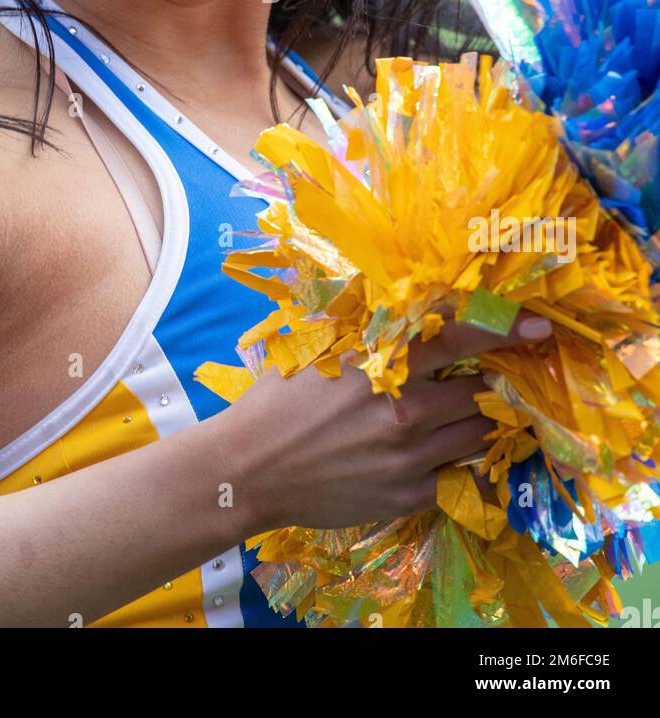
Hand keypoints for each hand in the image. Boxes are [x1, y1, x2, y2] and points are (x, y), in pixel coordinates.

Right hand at [223, 311, 551, 530]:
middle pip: (478, 393)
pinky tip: (437, 453)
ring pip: (475, 436)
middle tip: (487, 380)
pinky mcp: (405, 495)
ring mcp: (408, 457)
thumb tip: (400, 295)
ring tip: (461, 416)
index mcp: (382, 363)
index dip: (505, 330)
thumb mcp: (318, 346)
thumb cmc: (279, 400)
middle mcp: (403, 409)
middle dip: (488, 385)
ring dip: (476, 423)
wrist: (249, 468)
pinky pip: (454, 477)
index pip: (459, 338)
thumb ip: (364, 324)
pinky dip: (454, 462)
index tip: (541, 327)